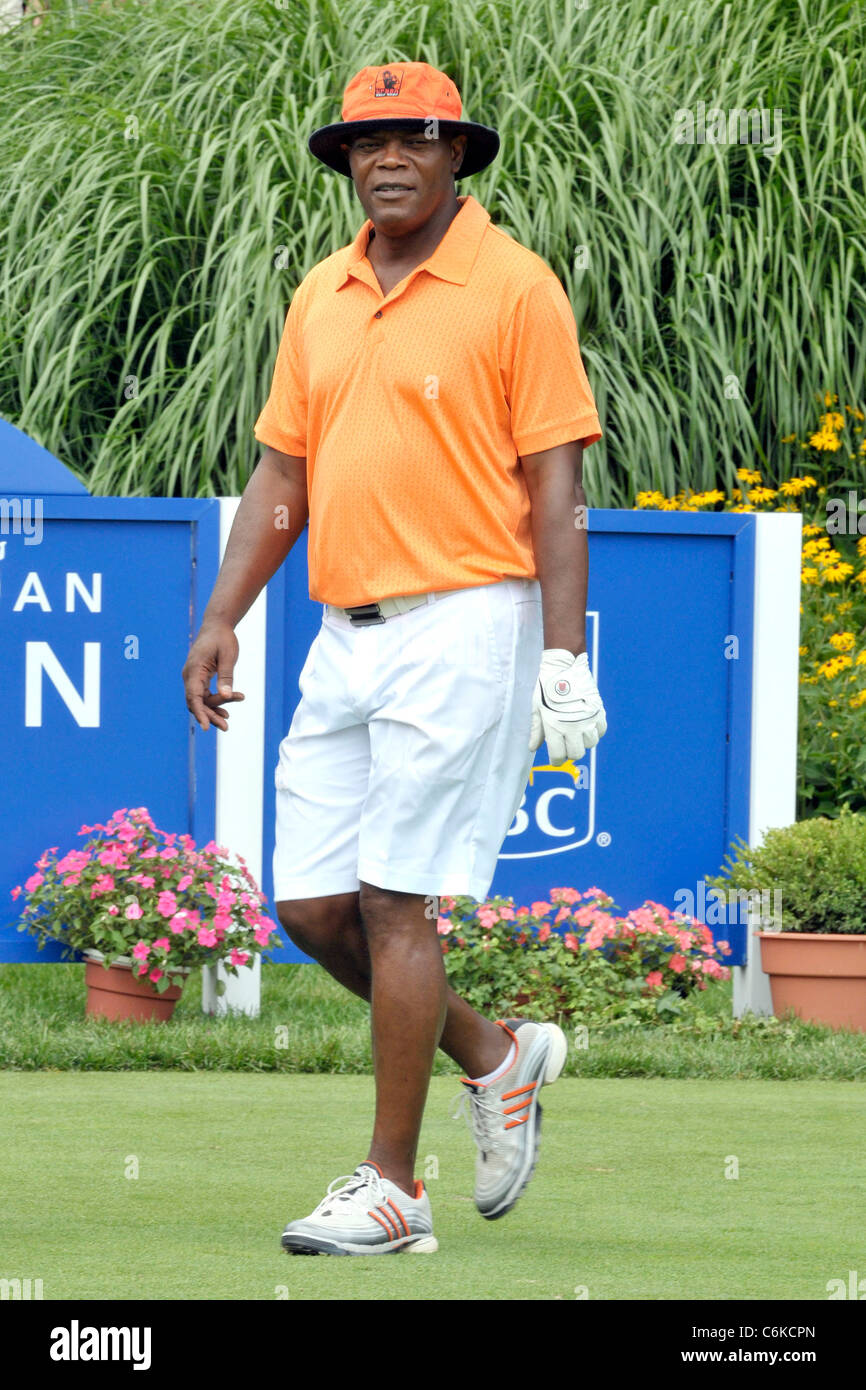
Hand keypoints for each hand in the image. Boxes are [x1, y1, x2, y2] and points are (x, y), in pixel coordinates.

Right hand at [182, 621, 244, 731]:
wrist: (217, 626)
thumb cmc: (223, 638)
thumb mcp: (227, 656)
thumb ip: (226, 676)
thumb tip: (226, 696)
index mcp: (194, 669)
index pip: (194, 697)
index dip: (200, 713)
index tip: (205, 727)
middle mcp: (190, 675)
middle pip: (196, 702)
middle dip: (210, 716)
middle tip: (226, 727)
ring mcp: (193, 677)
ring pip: (200, 700)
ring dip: (213, 710)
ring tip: (227, 721)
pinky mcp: (199, 678)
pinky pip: (204, 695)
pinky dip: (215, 702)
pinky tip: (227, 708)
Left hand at [528, 648, 606, 764]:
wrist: (564, 666)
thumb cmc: (546, 687)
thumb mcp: (537, 708)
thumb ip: (537, 730)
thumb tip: (533, 748)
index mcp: (555, 727)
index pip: (559, 756)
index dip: (556, 760)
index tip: (555, 758)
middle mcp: (574, 727)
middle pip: (576, 753)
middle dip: (569, 752)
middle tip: (565, 744)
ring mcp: (589, 719)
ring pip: (591, 743)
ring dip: (583, 741)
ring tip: (576, 732)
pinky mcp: (599, 711)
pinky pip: (602, 730)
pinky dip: (595, 731)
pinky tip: (587, 724)